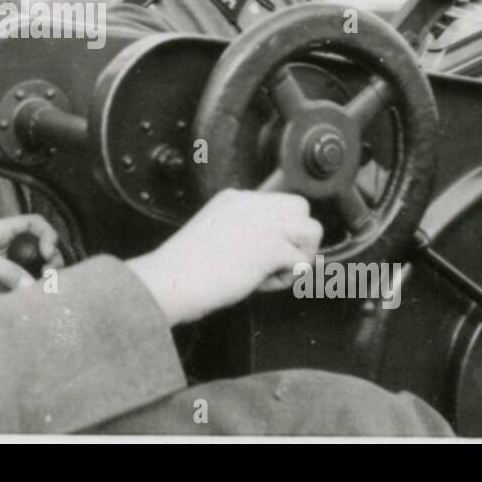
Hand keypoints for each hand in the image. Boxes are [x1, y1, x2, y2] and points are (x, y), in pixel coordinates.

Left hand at [0, 215, 63, 310]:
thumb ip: (6, 271)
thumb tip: (33, 287)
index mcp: (2, 232)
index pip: (34, 225)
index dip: (47, 235)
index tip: (46, 252)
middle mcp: (7, 251)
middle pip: (41, 251)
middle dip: (52, 261)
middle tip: (50, 275)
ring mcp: (5, 272)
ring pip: (35, 274)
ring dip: (44, 282)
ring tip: (46, 291)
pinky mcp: (0, 292)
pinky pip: (22, 294)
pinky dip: (32, 298)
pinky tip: (34, 303)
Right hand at [126, 190, 321, 326]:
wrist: (169, 280)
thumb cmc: (185, 270)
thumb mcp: (220, 238)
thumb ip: (251, 236)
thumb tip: (292, 254)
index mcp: (235, 199)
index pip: (279, 204)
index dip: (281, 231)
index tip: (266, 253)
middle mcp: (252, 204)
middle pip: (302, 209)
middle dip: (296, 239)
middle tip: (274, 263)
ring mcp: (264, 223)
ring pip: (312, 231)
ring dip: (299, 256)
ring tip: (271, 273)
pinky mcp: (271, 246)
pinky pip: (301, 263)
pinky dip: (286, 279)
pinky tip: (259, 283)